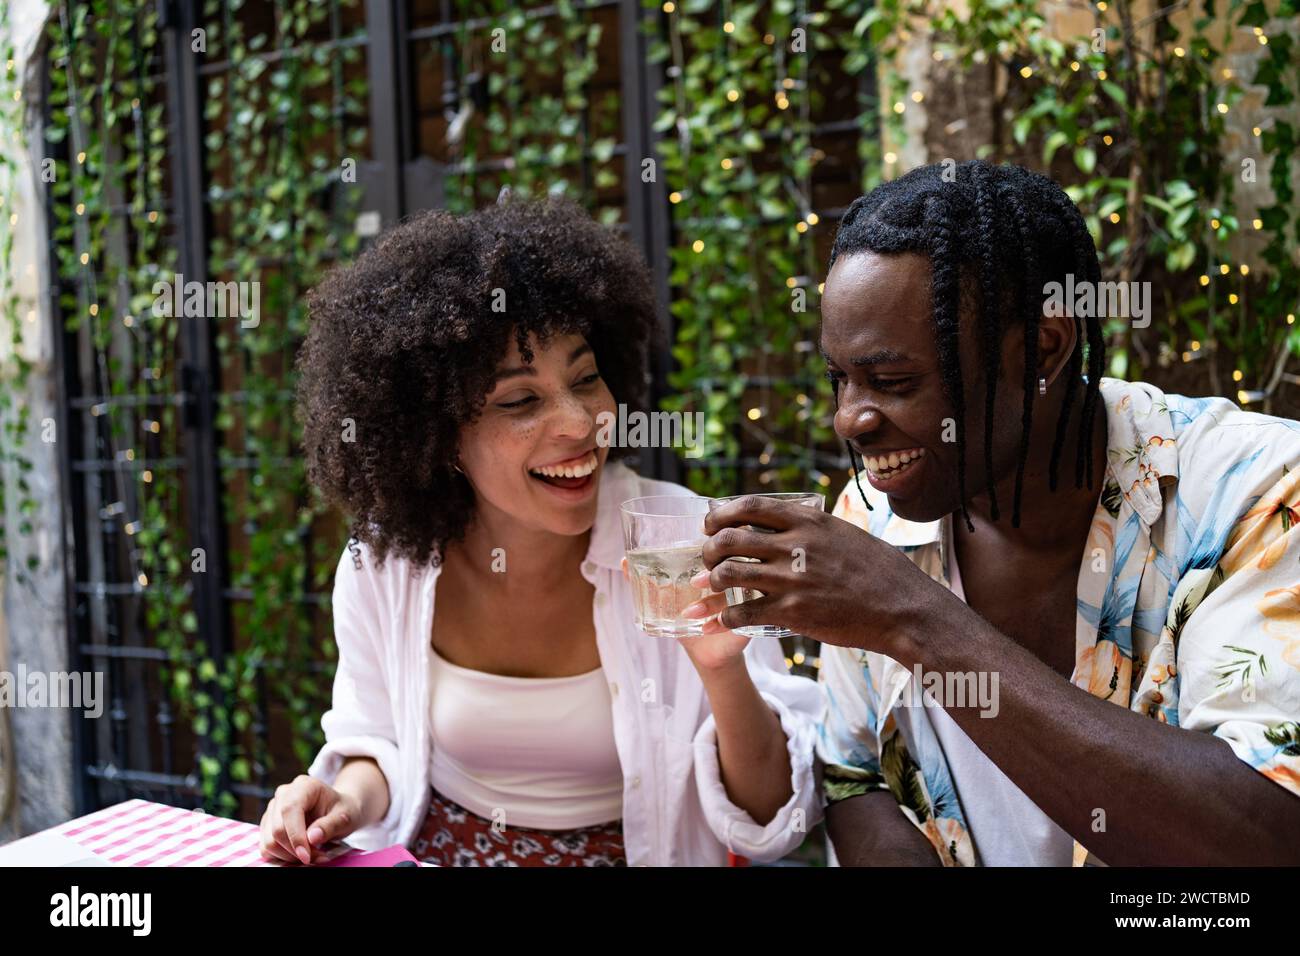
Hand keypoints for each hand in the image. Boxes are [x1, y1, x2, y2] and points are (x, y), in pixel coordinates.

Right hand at [259, 775, 361, 864]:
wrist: (337, 809)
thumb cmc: (342, 810)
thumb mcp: (345, 816)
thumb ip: (330, 825)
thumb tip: (312, 838)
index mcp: (304, 786)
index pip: (289, 810)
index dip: (296, 836)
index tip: (307, 857)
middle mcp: (284, 794)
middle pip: (277, 829)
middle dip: (296, 850)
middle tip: (318, 858)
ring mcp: (273, 808)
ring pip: (269, 840)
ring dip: (289, 855)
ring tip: (312, 855)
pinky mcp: (268, 823)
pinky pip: (266, 846)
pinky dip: (282, 856)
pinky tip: (300, 853)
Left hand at [621, 557, 750, 672]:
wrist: (707, 651)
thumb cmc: (688, 617)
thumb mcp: (667, 599)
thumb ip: (645, 579)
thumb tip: (623, 560)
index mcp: (718, 563)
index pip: (720, 543)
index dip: (708, 546)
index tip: (687, 559)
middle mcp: (737, 575)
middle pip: (733, 561)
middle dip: (713, 570)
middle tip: (692, 583)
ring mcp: (747, 596)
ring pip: (737, 589)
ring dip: (712, 601)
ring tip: (688, 614)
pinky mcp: (752, 617)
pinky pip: (742, 614)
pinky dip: (720, 622)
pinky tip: (704, 629)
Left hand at [699, 494, 946, 653]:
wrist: (902, 607)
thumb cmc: (878, 570)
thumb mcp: (843, 532)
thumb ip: (810, 527)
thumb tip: (782, 522)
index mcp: (808, 521)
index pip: (748, 506)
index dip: (721, 514)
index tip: (711, 524)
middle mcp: (794, 546)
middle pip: (728, 538)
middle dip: (709, 548)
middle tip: (709, 558)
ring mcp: (791, 580)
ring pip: (728, 574)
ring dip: (714, 581)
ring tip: (715, 586)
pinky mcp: (792, 613)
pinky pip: (742, 612)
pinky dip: (727, 617)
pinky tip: (728, 618)